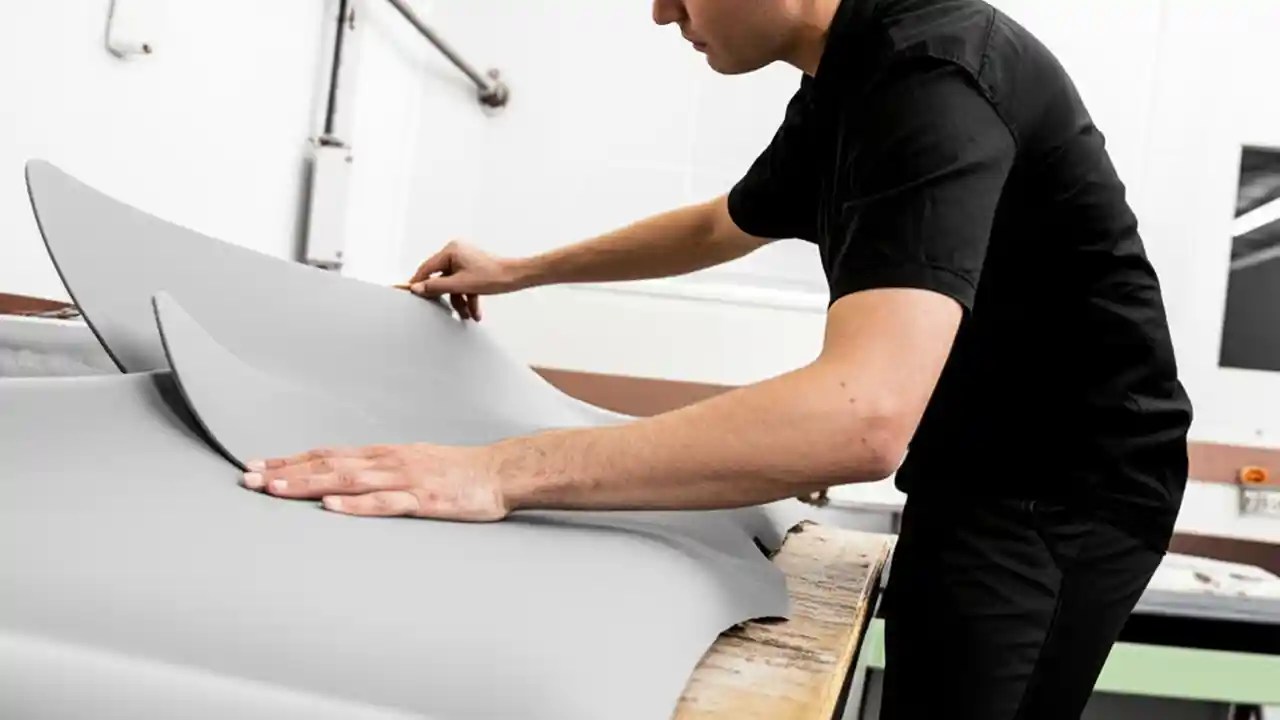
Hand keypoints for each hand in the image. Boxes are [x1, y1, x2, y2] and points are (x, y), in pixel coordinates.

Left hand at [240, 444, 509, 520]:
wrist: (500, 472)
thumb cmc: (459, 472)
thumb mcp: (414, 464)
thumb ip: (382, 471)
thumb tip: (347, 479)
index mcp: (384, 455)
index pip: (328, 455)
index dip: (292, 461)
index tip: (258, 466)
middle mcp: (387, 462)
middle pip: (328, 465)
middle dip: (287, 472)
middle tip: (248, 478)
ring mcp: (404, 479)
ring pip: (348, 480)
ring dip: (309, 484)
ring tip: (275, 490)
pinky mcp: (423, 499)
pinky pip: (385, 503)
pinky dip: (356, 505)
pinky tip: (332, 507)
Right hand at [404, 240, 524, 321]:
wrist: (517, 277)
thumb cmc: (493, 277)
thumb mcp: (461, 285)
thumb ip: (436, 287)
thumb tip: (417, 289)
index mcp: (451, 250)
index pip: (427, 268)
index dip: (418, 282)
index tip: (408, 293)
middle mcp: (456, 252)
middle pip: (441, 279)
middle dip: (448, 297)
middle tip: (443, 311)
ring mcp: (465, 260)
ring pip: (454, 284)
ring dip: (460, 301)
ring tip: (467, 316)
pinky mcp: (472, 268)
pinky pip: (464, 284)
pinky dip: (468, 297)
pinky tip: (474, 313)